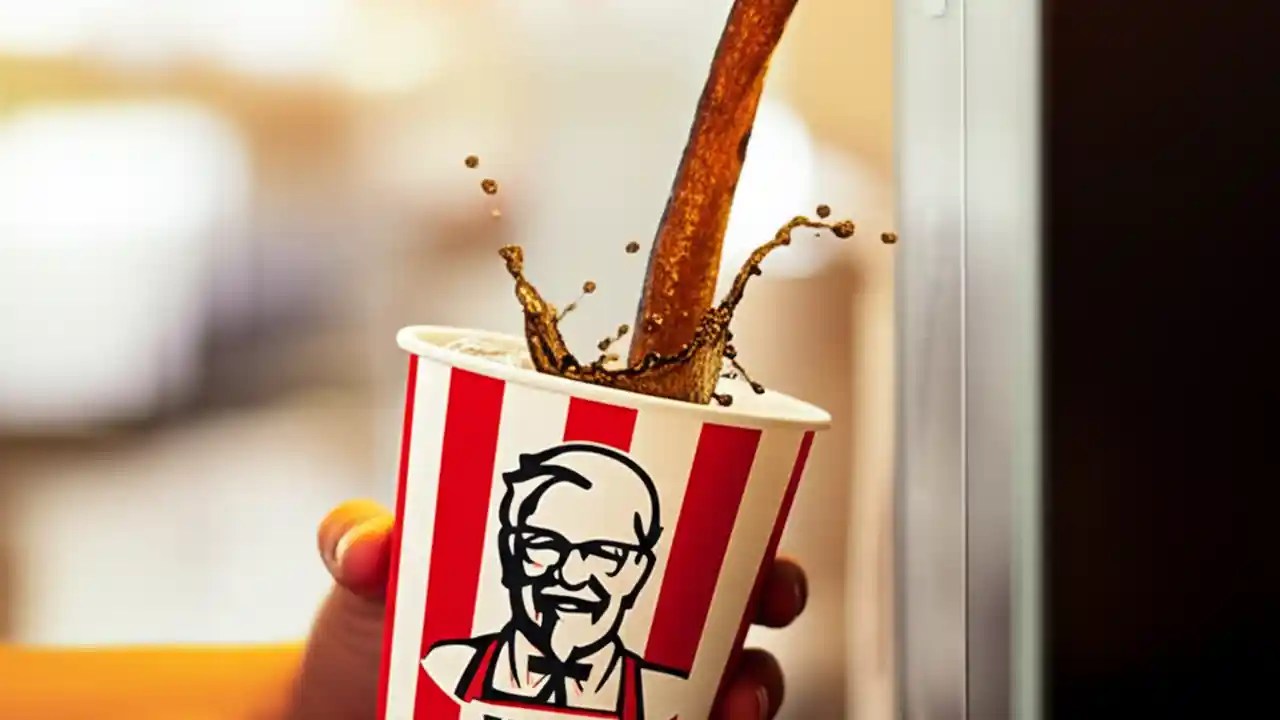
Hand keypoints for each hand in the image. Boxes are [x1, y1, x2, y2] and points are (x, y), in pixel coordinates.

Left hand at [289, 500, 807, 719]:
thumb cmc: (376, 630)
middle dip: (776, 603)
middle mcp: (623, 622)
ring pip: (727, 686)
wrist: (349, 716)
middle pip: (736, 607)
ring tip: (735, 710)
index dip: (750, 539)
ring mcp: (623, 693)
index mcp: (586, 558)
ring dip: (754, 694)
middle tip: (770, 616)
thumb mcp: (371, 580)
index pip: (686, 531)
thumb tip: (367, 546)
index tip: (767, 554)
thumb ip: (359, 542)